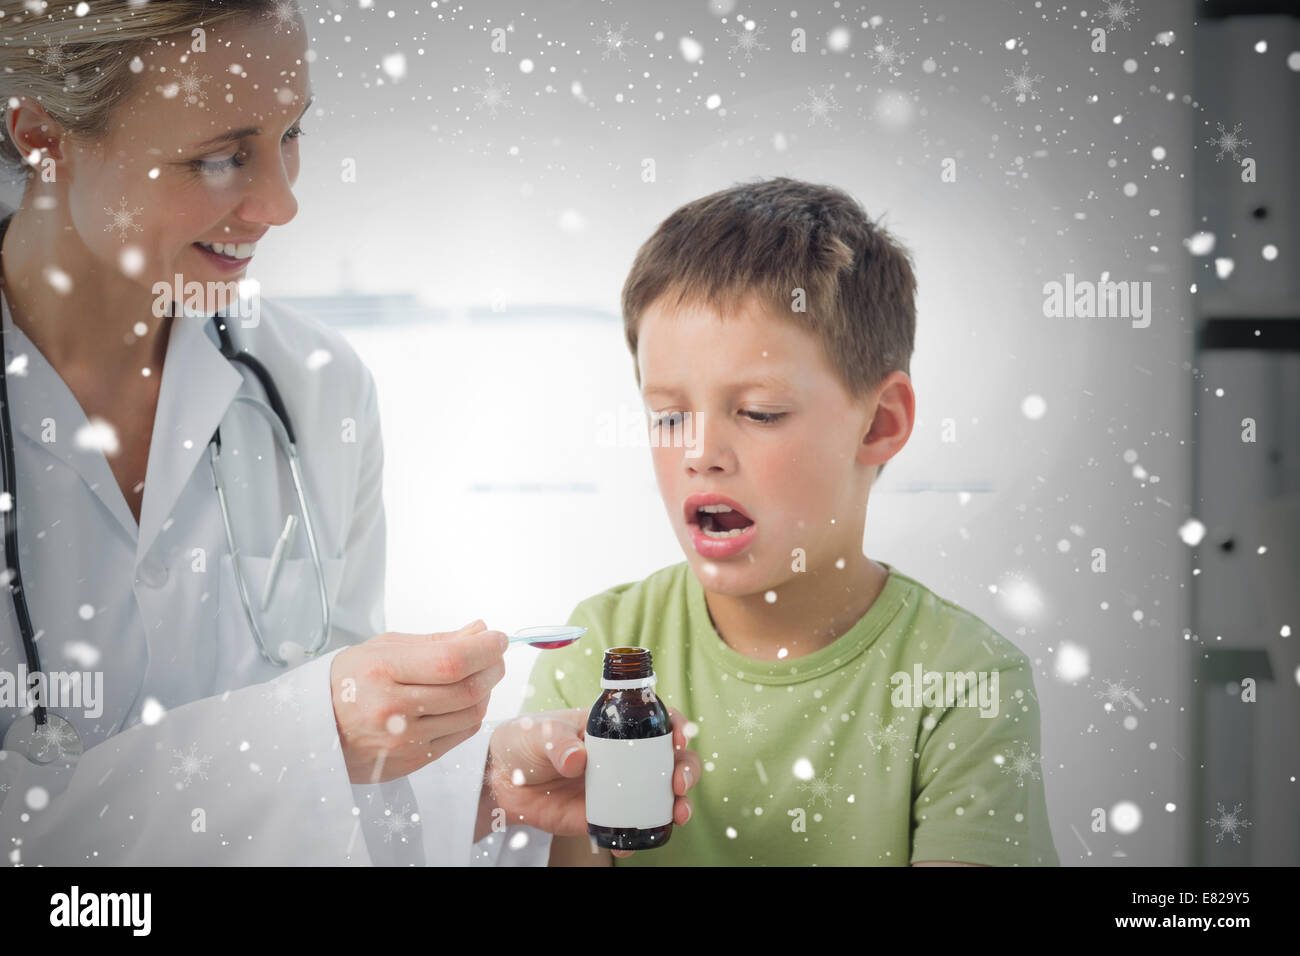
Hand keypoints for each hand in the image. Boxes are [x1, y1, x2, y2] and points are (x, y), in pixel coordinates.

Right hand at [330, 620, 506, 783]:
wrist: (313, 730)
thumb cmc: (348, 681)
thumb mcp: (384, 648)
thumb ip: (436, 641)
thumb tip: (481, 630)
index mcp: (383, 671)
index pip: (451, 660)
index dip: (485, 648)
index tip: (497, 638)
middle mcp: (393, 709)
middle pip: (468, 689)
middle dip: (492, 667)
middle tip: (494, 655)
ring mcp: (403, 741)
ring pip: (470, 714)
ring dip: (486, 692)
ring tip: (478, 676)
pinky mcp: (411, 761)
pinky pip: (460, 735)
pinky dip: (471, 714)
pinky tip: (462, 701)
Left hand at [483, 706, 700, 856]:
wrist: (500, 779)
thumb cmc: (524, 741)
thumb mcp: (540, 732)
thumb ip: (558, 742)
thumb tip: (577, 759)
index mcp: (614, 727)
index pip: (656, 721)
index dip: (677, 726)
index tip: (680, 737)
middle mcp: (624, 758)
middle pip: (670, 761)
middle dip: (686, 770)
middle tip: (679, 782)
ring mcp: (617, 788)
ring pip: (660, 796)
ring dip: (678, 805)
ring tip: (678, 813)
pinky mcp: (602, 816)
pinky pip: (630, 827)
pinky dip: (640, 837)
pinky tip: (635, 842)